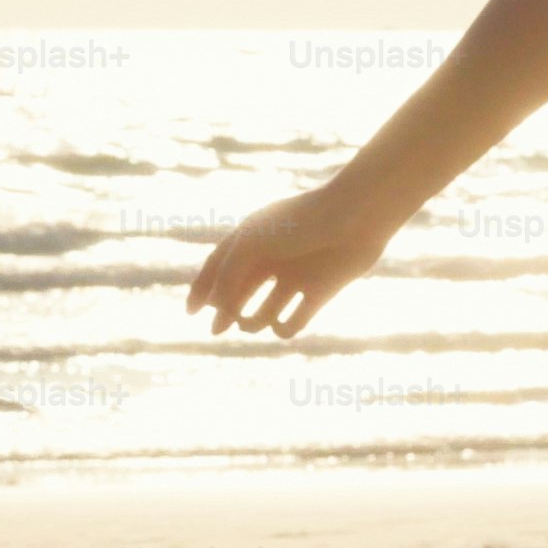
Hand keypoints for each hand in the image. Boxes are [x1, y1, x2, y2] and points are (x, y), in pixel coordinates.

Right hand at [185, 181, 402, 338]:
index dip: (202, 289)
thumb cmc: (300, 222)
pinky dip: (284, 327)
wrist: (357, 217)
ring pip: (264, 311)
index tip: (190, 312)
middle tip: (217, 329)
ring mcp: (295, 276)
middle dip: (225, 312)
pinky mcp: (320, 292)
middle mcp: (272, 258)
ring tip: (250, 321)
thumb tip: (217, 314)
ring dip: (253, 322)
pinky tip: (282, 322)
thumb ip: (227, 277)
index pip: (218, 266)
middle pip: (239, 292)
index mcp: (252, 239)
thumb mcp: (251, 244)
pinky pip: (294, 321)